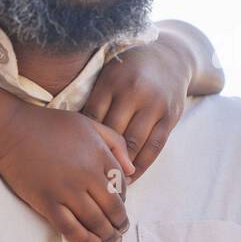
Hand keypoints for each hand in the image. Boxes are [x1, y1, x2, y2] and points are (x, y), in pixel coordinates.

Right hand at [0, 103, 134, 241]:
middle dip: (120, 223)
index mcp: (99, 154)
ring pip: (95, 221)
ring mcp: (66, 190)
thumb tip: (132, 170)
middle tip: (121, 230)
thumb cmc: (49, 125)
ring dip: (108, 235)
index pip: (122, 185)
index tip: (120, 207)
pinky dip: (85, 239)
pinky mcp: (47, 202)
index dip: (124, 200)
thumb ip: (115, 142)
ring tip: (112, 240)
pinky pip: (70, 228)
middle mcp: (87, 174)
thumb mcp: (89, 124)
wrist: (11, 129)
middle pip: (113, 207)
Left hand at [82, 35, 194, 181]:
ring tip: (108, 184)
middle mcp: (134, 92)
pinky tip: (131, 178)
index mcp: (112, 81)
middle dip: (99, 156)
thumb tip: (70, 133)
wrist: (170, 57)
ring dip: (121, 167)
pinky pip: (154, 147)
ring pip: (133, 144)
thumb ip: (93, 99)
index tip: (72, 159)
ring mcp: (154, 105)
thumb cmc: (129, 70)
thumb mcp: (108, 74)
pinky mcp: (170, 116)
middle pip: (111, 133)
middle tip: (85, 179)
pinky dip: (142, 166)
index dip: (82, 141)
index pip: (92, 118)